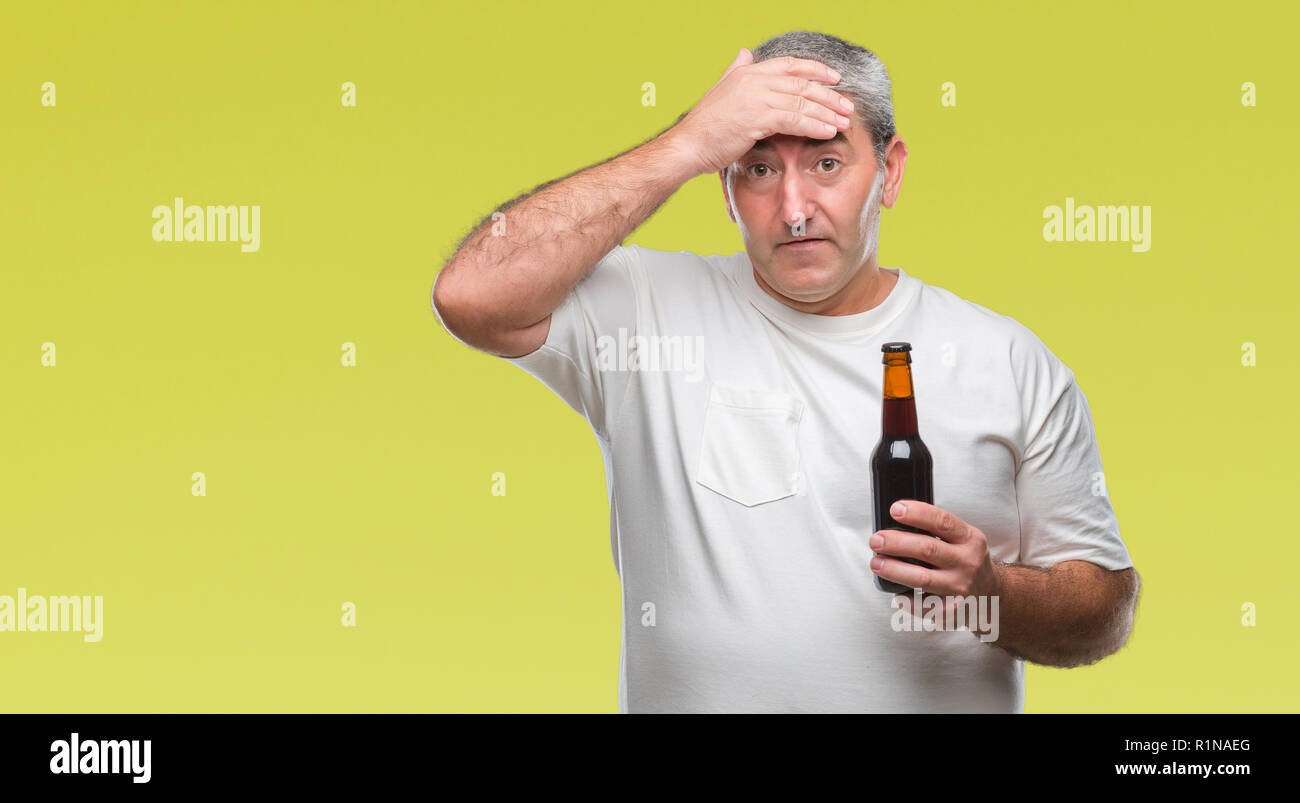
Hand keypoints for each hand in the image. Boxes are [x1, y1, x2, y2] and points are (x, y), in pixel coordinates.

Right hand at [664, 48, 854, 176]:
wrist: (688, 145)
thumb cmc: (705, 127)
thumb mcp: (721, 91)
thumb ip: (735, 71)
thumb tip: (745, 54)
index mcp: (747, 73)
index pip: (790, 65)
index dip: (815, 70)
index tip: (835, 78)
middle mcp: (753, 80)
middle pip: (801, 84)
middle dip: (828, 95)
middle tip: (846, 106)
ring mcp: (756, 97)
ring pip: (802, 102)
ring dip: (826, 112)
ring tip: (843, 121)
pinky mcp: (758, 118)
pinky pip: (795, 120)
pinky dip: (814, 125)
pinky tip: (827, 131)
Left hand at [869, 500, 1001, 604]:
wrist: (991, 594)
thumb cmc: (966, 561)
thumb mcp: (963, 539)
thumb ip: (937, 530)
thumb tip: (897, 520)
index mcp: (970, 539)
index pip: (943, 521)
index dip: (917, 514)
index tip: (895, 509)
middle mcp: (968, 562)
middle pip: (927, 549)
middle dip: (896, 543)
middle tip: (876, 540)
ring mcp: (960, 588)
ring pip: (922, 578)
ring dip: (894, 570)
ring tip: (876, 563)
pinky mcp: (952, 610)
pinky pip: (923, 606)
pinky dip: (905, 600)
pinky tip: (895, 593)